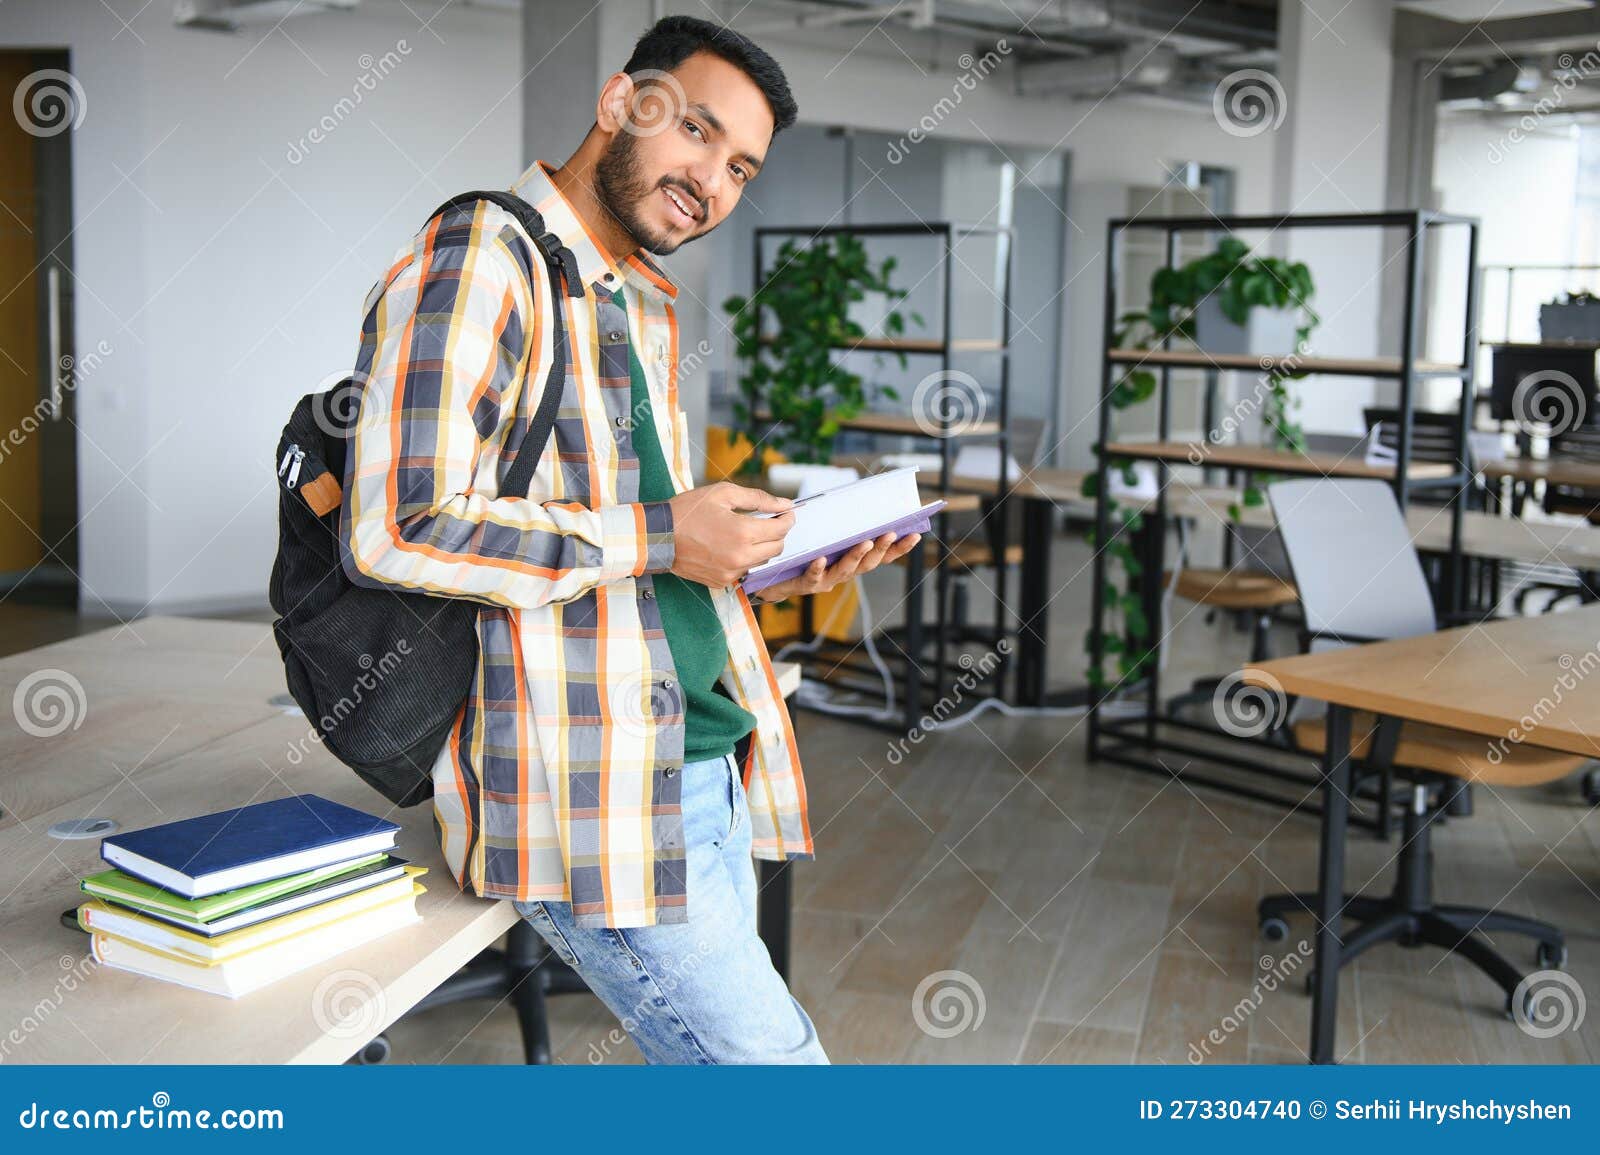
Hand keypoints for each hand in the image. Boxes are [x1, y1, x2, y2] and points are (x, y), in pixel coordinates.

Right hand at [668, 481, 794, 587]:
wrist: (658, 537)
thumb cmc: (688, 511)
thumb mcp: (723, 494)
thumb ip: (758, 499)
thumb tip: (786, 504)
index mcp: (742, 533)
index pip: (781, 530)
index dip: (787, 519)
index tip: (786, 513)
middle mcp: (740, 557)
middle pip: (777, 548)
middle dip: (777, 533)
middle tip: (767, 521)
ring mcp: (731, 572)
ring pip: (762, 561)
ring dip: (761, 547)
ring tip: (745, 532)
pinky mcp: (721, 581)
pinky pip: (744, 570)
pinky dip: (744, 558)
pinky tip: (730, 546)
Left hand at [750, 531, 920, 602]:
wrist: (771, 578)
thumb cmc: (800, 553)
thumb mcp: (824, 535)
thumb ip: (838, 523)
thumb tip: (856, 498)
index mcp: (851, 561)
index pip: (881, 556)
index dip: (898, 549)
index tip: (915, 535)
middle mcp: (842, 573)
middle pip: (868, 563)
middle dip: (881, 548)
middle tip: (891, 532)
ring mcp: (825, 580)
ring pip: (846, 571)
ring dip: (857, 556)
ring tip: (865, 542)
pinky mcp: (804, 584)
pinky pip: (813, 577)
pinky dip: (818, 568)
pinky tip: (821, 559)